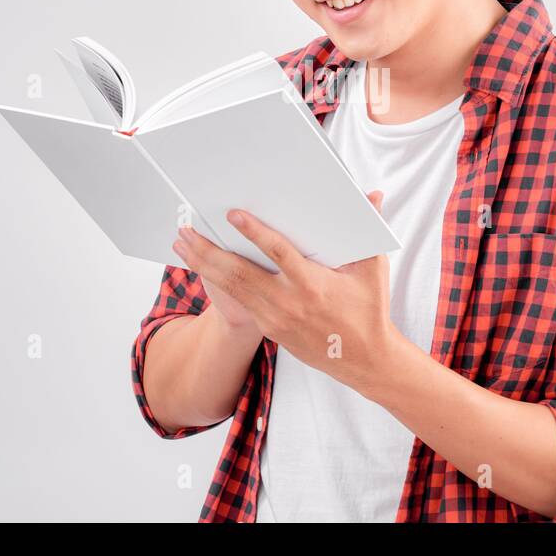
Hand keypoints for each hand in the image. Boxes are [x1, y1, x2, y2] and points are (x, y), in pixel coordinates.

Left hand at [170, 191, 399, 393]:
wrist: (363, 360)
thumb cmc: (369, 310)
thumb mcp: (373, 269)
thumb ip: (370, 228)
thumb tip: (373, 195)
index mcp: (312, 284)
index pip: (277, 252)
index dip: (254, 232)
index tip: (233, 214)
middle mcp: (288, 302)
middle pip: (239, 273)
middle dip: (208, 251)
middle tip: (185, 231)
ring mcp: (275, 318)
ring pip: (232, 288)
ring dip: (204, 265)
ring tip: (183, 244)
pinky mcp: (270, 328)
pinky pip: (239, 301)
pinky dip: (218, 284)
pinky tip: (203, 268)